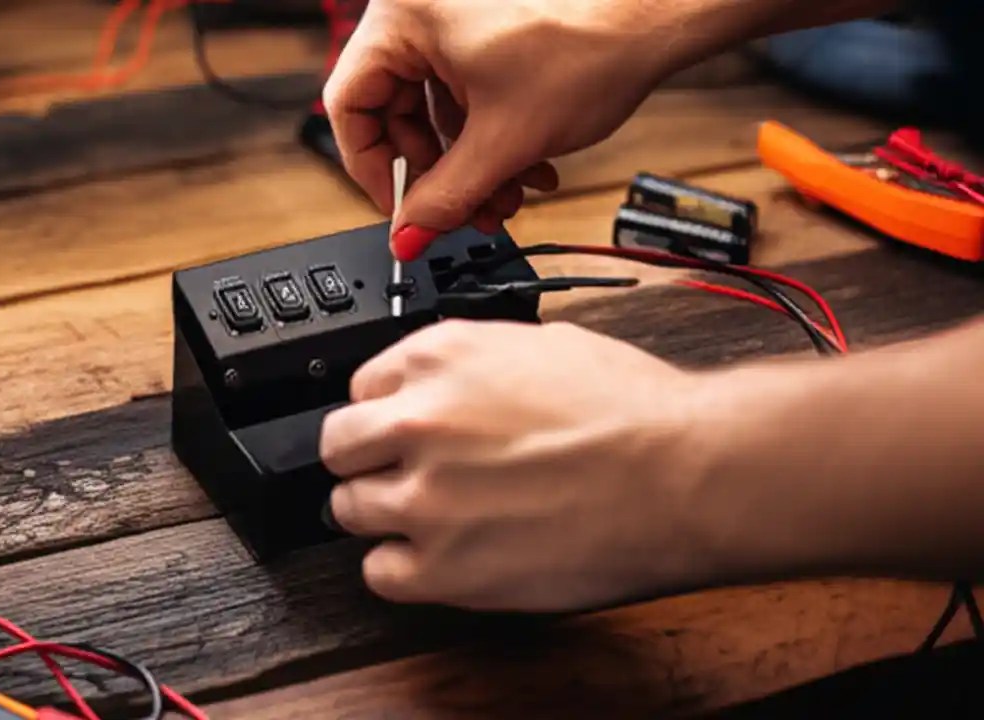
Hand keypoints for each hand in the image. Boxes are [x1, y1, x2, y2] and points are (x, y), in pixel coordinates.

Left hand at [320, 319, 714, 611]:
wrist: (686, 474)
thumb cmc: (636, 411)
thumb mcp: (543, 344)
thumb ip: (473, 363)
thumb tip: (446, 382)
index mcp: (441, 357)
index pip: (361, 388)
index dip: (387, 413)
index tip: (403, 431)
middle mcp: (418, 420)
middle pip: (339, 446)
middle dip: (368, 459)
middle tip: (405, 474)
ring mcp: (423, 497)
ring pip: (349, 509)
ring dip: (384, 514)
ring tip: (436, 519)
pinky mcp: (440, 567)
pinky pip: (379, 572)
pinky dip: (405, 569)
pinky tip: (445, 557)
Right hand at [322, 0, 687, 260]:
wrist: (657, 15)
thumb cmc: (591, 44)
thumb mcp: (503, 141)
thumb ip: (445, 198)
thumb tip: (406, 238)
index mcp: (402, 15)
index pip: (350, 104)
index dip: (374, 169)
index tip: (402, 209)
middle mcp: (418, 7)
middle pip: (393, 111)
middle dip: (436, 173)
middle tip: (461, 212)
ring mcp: (451, 15)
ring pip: (433, 109)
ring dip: (467, 163)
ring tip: (505, 196)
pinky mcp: (481, 27)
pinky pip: (461, 93)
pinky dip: (486, 135)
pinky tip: (522, 166)